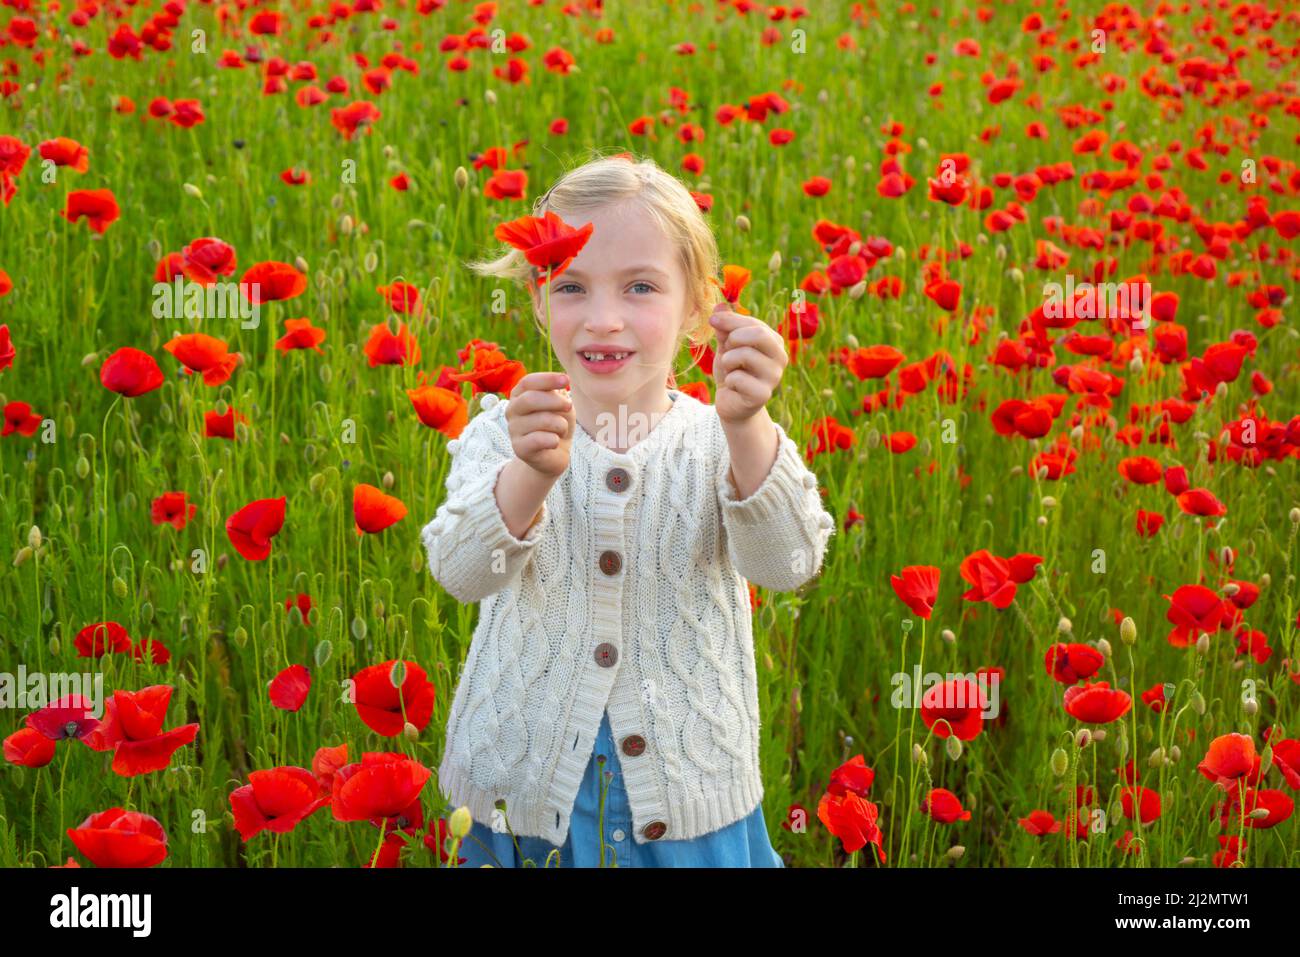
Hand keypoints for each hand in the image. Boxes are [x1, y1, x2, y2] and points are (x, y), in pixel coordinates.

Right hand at [506, 372, 575, 477]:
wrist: (554, 454)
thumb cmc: (557, 425)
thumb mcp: (562, 406)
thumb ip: (558, 396)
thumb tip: (558, 391)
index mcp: (519, 395)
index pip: (528, 382)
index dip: (547, 379)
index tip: (566, 380)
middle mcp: (512, 410)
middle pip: (530, 399)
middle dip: (555, 401)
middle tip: (569, 406)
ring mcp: (513, 430)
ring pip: (540, 420)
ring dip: (560, 424)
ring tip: (561, 430)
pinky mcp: (519, 448)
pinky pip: (539, 439)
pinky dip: (554, 440)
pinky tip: (555, 442)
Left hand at [709, 302, 788, 423]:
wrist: (732, 402)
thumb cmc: (732, 369)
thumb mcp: (727, 345)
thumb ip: (725, 327)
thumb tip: (719, 305)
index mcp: (774, 341)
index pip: (754, 323)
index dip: (730, 320)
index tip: (712, 320)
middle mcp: (780, 357)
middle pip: (759, 334)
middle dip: (733, 338)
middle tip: (725, 350)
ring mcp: (774, 377)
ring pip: (744, 355)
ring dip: (727, 361)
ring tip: (730, 370)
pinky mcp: (763, 395)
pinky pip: (738, 378)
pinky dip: (728, 380)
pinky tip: (733, 387)